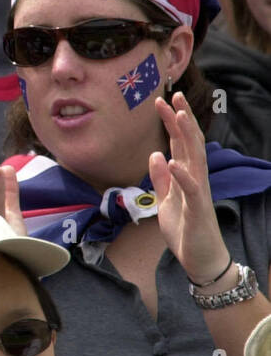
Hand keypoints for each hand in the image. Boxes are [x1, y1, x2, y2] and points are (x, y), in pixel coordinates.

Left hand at [150, 92, 230, 284]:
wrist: (200, 259)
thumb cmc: (185, 230)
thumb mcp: (165, 201)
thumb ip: (160, 179)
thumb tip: (155, 154)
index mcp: (186, 176)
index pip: (179, 144)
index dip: (172, 123)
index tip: (163, 101)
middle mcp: (195, 179)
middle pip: (189, 144)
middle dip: (181, 120)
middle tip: (173, 96)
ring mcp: (198, 192)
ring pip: (194, 159)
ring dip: (187, 138)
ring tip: (179, 116)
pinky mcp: (198, 209)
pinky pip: (190, 189)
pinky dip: (182, 175)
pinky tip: (172, 161)